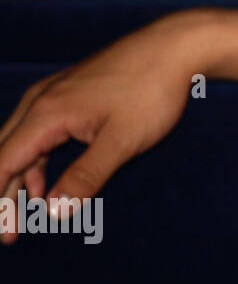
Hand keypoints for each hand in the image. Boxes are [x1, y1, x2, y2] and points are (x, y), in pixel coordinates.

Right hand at [0, 16, 198, 242]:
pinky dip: (37, 162)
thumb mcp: (122, 141)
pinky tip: (44, 187)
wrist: (175, 47)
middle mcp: (40, 102)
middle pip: (4, 155)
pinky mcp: (69, 96)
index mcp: (46, 114)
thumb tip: (53, 212)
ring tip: (23, 220)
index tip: (4, 235)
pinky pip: (39, 133)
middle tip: (10, 236)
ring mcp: (53, 96)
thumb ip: (86, 176)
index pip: (2, 163)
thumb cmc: (152, 92)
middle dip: (2, 196)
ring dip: (19, 182)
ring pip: (20, 145)